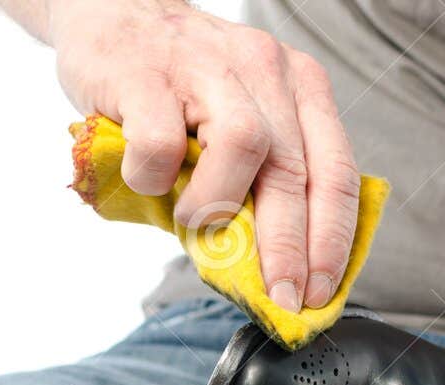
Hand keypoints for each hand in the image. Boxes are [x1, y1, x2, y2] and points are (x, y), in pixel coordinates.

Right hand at [48, 0, 360, 312]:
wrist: (109, 10)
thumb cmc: (177, 83)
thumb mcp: (238, 120)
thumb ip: (259, 182)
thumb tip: (270, 271)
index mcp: (299, 87)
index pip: (335, 172)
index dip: (333, 240)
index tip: (321, 292)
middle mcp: (266, 70)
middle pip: (295, 171)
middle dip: (291, 248)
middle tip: (282, 296)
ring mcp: (207, 65)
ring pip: (245, 147)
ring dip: (220, 204)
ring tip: (195, 221)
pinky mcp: (147, 74)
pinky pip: (162, 144)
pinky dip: (154, 178)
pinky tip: (147, 179)